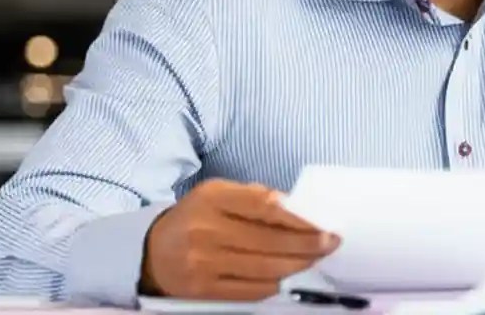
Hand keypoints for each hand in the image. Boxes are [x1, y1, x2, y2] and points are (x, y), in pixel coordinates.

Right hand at [140, 179, 340, 300]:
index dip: (299, 218)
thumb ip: (256, 197)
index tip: (323, 223)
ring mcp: (203, 263)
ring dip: (298, 265)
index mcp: (212, 198)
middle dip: (308, 244)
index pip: (265, 207)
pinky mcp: (203, 291)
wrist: (153, 251)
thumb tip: (298, 208)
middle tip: (330, 242)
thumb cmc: (197, 216)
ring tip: (316, 258)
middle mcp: (206, 230)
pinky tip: (289, 275)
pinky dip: (276, 284)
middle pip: (270, 241)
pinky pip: (251, 290)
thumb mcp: (220, 193)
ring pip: (265, 269)